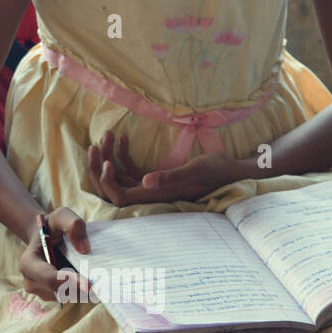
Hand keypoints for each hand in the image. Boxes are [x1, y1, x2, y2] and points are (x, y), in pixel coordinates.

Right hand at [17, 207, 91, 301]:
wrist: (46, 237)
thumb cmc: (53, 226)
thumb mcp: (62, 216)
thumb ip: (73, 225)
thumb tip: (84, 249)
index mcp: (29, 263)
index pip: (49, 278)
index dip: (68, 281)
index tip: (88, 284)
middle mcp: (31, 281)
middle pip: (59, 291)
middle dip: (80, 288)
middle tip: (101, 282)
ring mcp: (41, 291)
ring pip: (67, 296)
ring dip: (82, 289)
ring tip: (94, 276)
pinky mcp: (53, 296)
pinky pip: (70, 297)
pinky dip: (81, 291)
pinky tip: (88, 279)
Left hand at [87, 129, 246, 204]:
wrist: (232, 170)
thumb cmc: (217, 171)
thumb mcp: (195, 170)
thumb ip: (171, 177)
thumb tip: (146, 182)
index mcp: (156, 196)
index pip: (119, 197)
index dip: (106, 183)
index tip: (106, 161)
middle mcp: (149, 194)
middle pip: (113, 187)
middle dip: (101, 167)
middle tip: (98, 143)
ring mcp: (151, 186)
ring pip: (120, 176)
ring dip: (110, 157)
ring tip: (108, 134)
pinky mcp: (156, 178)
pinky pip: (131, 169)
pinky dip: (122, 155)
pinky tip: (122, 137)